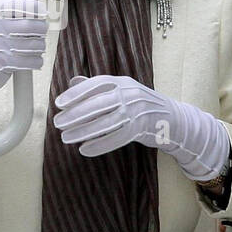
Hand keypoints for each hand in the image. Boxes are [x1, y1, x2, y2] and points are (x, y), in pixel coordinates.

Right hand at [0, 0, 47, 165]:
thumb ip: (11, 24)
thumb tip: (39, 12)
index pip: (25, 3)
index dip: (38, 11)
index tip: (40, 20)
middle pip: (35, 22)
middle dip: (40, 34)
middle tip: (34, 44)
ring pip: (35, 41)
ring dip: (37, 51)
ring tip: (28, 59)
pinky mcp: (0, 60)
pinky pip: (29, 59)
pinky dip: (33, 63)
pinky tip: (28, 67)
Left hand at [53, 74, 229, 180]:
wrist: (174, 119)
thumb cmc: (141, 105)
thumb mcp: (121, 90)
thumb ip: (97, 87)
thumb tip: (72, 81)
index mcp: (122, 82)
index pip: (96, 84)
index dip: (76, 93)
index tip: (59, 103)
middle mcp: (130, 93)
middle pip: (98, 103)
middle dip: (75, 114)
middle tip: (57, 123)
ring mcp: (138, 111)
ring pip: (105, 122)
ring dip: (83, 131)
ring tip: (66, 138)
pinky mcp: (143, 128)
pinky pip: (117, 138)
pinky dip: (99, 144)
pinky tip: (84, 150)